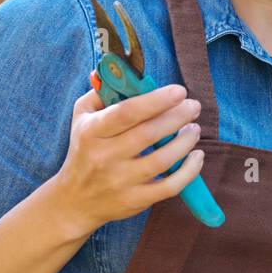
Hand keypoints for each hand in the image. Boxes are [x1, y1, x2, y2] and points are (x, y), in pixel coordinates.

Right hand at [52, 82, 204, 237]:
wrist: (74, 201)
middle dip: (178, 117)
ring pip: (162, 160)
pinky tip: (197, 156)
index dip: (156, 100)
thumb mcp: (81, 117)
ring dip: (185, 142)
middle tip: (193, 106)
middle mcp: (105, 157)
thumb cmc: (84, 149)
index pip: (127, 112)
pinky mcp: (135, 201)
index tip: (179, 91)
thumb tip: (125, 72)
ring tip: (194, 129)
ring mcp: (121, 181)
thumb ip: (102, 92)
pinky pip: (169, 186)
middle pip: (149, 134)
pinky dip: (189, 171)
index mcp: (92, 132)